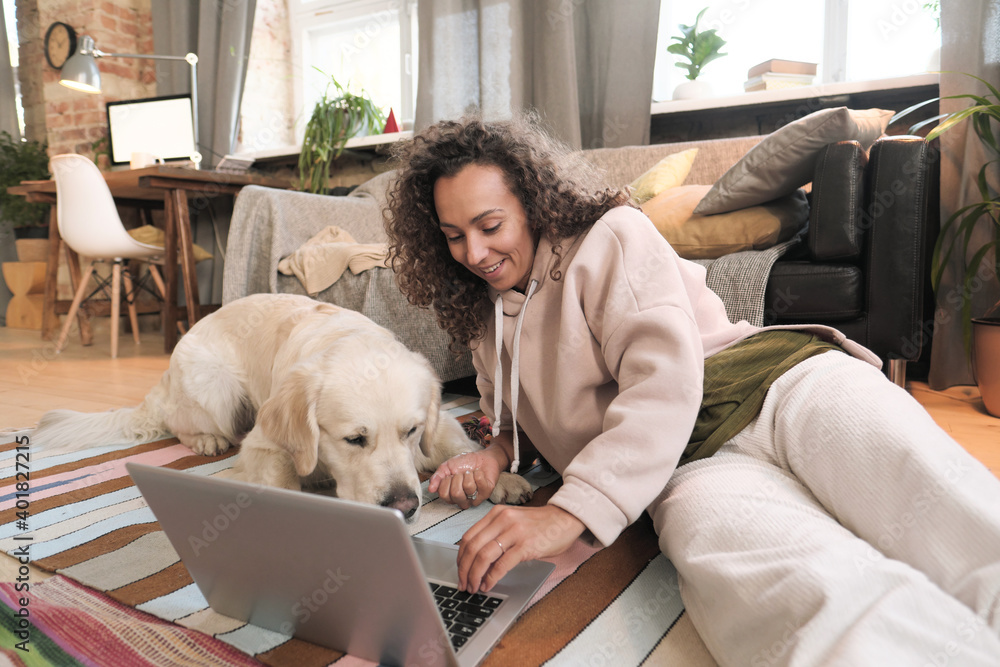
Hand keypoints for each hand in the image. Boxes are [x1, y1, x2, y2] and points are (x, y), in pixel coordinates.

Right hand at [428, 448, 503, 508]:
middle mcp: (463, 500)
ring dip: (469, 474)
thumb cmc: (464, 464)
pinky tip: (479, 473)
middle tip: (461, 474)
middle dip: (458, 478)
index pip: (443, 495)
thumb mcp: (447, 467)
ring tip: (471, 473)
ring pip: (468, 487)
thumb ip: (437, 477)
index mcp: (451, 496)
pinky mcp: (486, 493)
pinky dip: (478, 472)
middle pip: (456, 494)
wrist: (482, 458)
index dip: (446, 481)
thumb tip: (430, 489)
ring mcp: (475, 498)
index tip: (450, 475)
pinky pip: (479, 482)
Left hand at [458, 504, 585, 592]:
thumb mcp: (513, 522)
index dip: (460, 557)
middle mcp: (502, 519)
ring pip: (483, 556)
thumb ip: (496, 535)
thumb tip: (477, 560)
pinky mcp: (526, 545)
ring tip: (474, 587)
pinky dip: (491, 577)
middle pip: (472, 547)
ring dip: (475, 576)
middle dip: (464, 570)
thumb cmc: (540, 524)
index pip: (468, 537)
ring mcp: (514, 532)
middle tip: (464, 584)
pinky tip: (489, 585)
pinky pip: (502, 564)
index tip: (460, 571)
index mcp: (496, 514)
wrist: (566, 519)